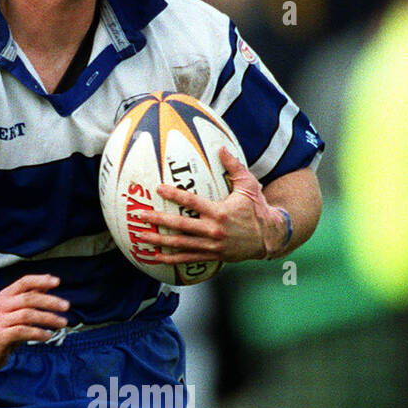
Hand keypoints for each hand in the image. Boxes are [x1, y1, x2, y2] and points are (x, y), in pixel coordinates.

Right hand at [0, 274, 69, 370]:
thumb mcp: (12, 310)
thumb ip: (28, 297)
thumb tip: (47, 284)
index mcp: (5, 296)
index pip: (24, 282)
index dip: (41, 280)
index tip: (57, 282)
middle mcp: (2, 306)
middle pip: (29, 298)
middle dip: (50, 301)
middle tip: (66, 306)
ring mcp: (0, 321)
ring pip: (27, 315)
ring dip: (47, 318)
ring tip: (62, 323)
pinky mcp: (0, 337)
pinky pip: (22, 332)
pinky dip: (37, 333)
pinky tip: (47, 336)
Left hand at [136, 147, 286, 264]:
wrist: (269, 237)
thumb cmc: (257, 209)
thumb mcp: (249, 185)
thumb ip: (234, 167)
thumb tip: (221, 148)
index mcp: (219, 212)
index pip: (192, 202)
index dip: (174, 195)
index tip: (158, 189)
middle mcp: (213, 230)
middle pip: (180, 226)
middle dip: (157, 220)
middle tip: (139, 216)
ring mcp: (211, 246)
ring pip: (180, 244)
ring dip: (159, 241)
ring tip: (140, 237)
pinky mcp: (213, 256)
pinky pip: (189, 259)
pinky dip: (172, 258)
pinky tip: (157, 256)